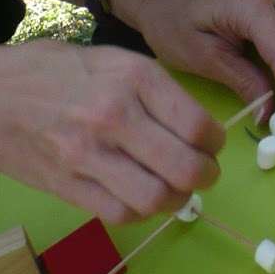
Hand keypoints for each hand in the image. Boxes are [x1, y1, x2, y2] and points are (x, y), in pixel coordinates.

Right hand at [0, 38, 222, 223]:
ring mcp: (88, 154)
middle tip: (205, 174)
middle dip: (205, 176)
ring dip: (176, 200)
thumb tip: (195, 125)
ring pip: (155, 198)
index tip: (213, 145)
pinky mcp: (65, 185)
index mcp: (135, 78)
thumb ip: (154, 89)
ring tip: (176, 191)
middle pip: (184, 166)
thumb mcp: (114, 60)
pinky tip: (142, 198)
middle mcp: (115, 116)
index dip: (215, 142)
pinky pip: (119, 213)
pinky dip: (140, 213)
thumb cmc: (59, 70)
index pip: (197, 124)